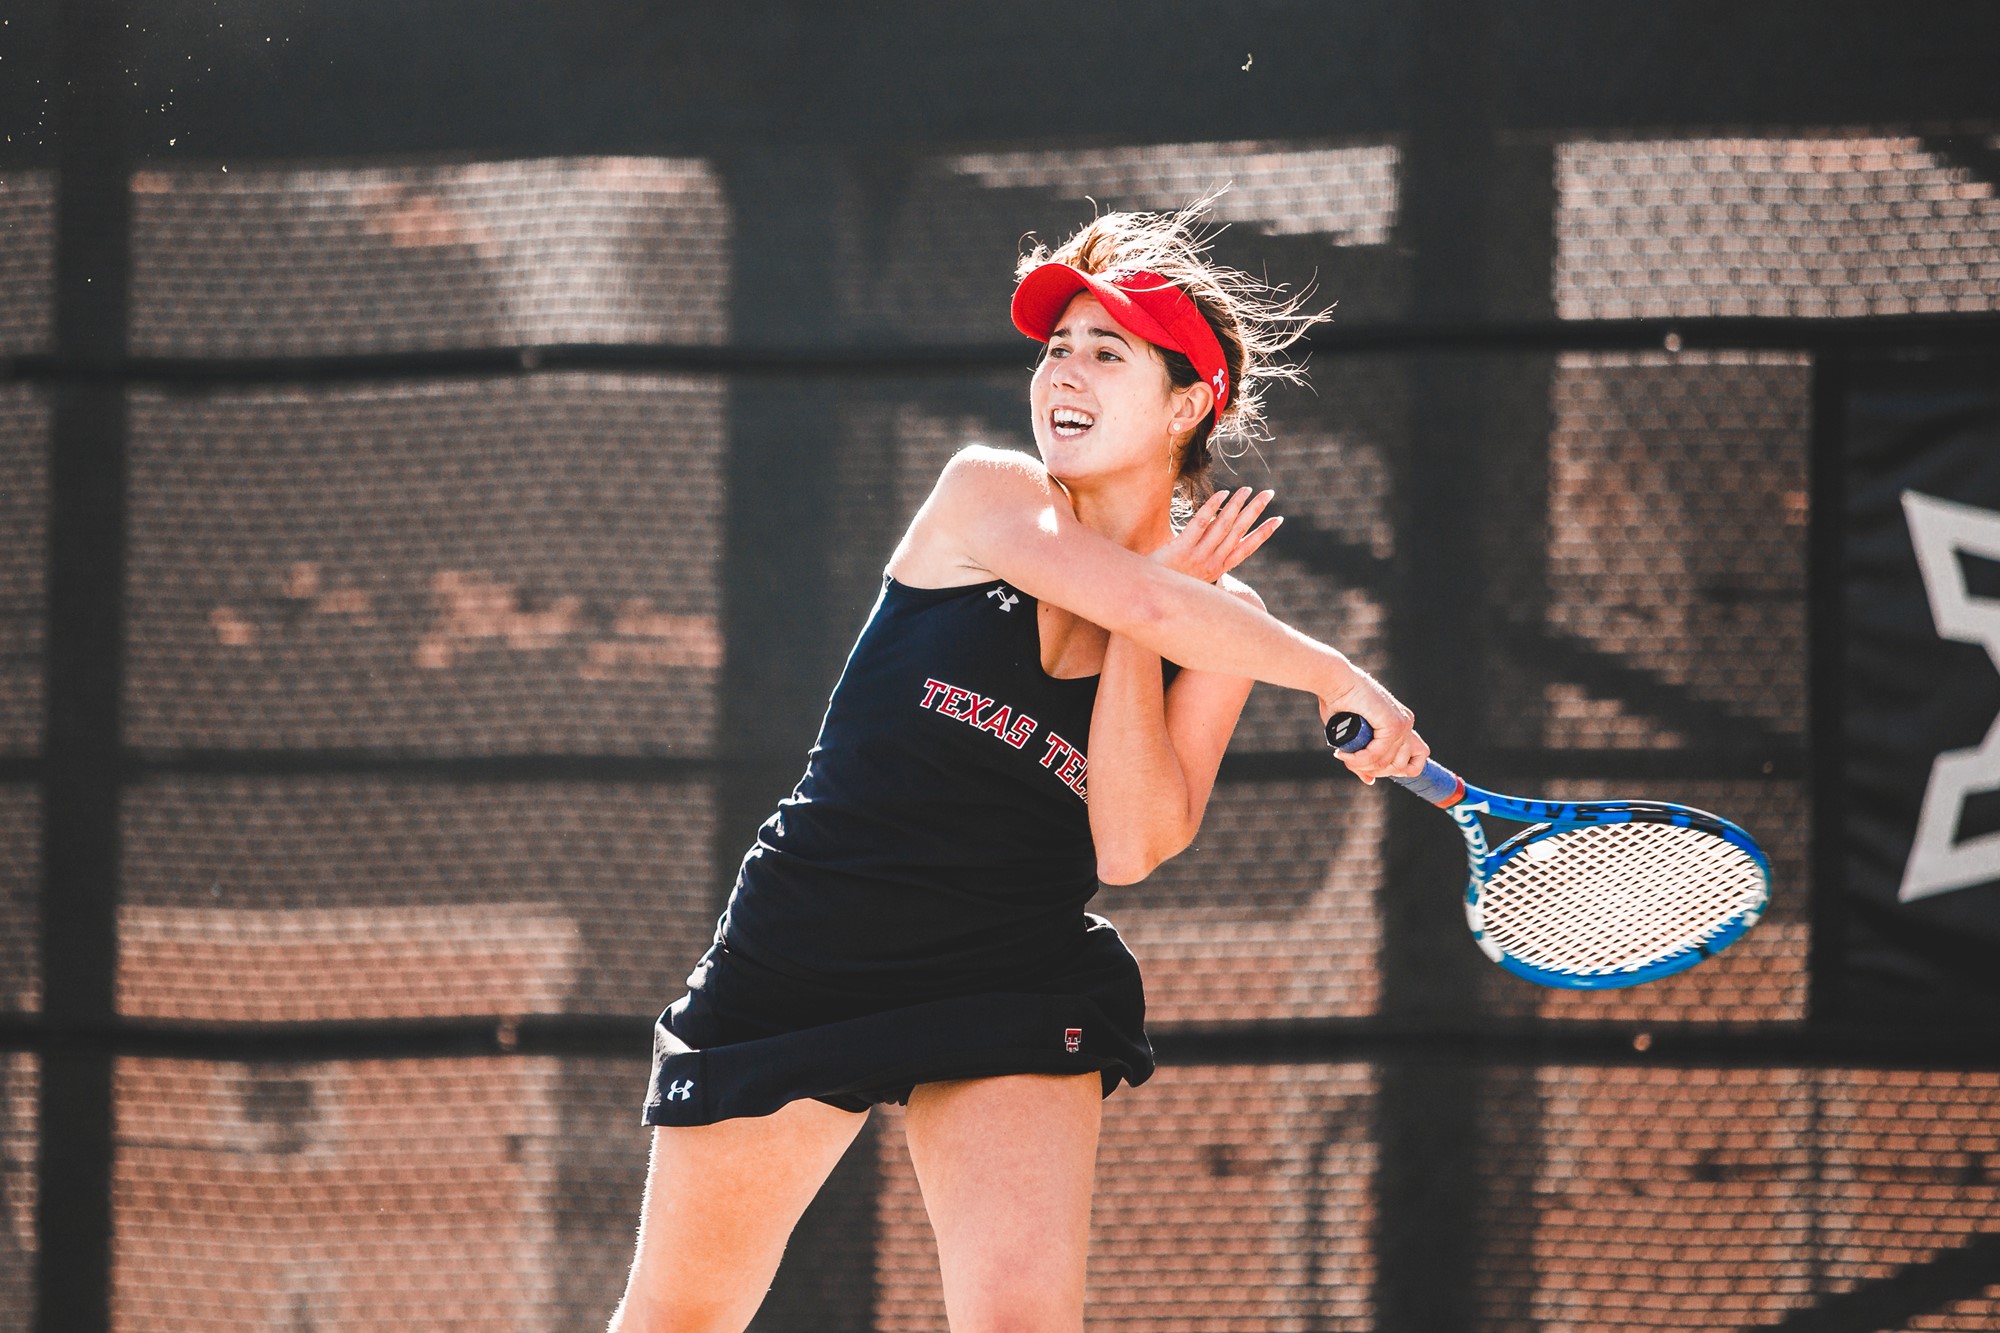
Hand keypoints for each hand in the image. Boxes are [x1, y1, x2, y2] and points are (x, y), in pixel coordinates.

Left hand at [1149, 487, 1281, 583]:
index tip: (1278, 519)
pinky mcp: (1181, 549)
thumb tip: (1217, 537)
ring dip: (1237, 505)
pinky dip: (1213, 507)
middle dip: (1256, 511)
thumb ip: (1207, 558)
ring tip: (1247, 489)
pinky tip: (1223, 493)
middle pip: (1239, 531)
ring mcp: (1198, 556)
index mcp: (1218, 569)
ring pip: (1223, 526)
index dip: (1263, 533)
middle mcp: (1212, 563)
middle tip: (1269, 493)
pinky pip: (1200, 524)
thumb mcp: (1195, 575)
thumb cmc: (1171, 582)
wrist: (1148, 598)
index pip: (1247, 548)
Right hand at [1319, 669, 1428, 785]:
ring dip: (1362, 764)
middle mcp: (1406, 723)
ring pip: (1387, 763)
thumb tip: (1370, 781)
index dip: (1394, 769)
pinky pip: (1378, 754)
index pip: (1417, 759)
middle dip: (1376, 770)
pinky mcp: (1393, 723)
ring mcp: (1402, 723)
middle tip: (1350, 760)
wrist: (1334, 681)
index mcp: (1401, 723)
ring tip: (1343, 756)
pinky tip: (1345, 754)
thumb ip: (1363, 759)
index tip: (1369, 765)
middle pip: (1402, 766)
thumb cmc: (1338, 704)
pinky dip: (1359, 758)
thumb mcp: (1352, 738)